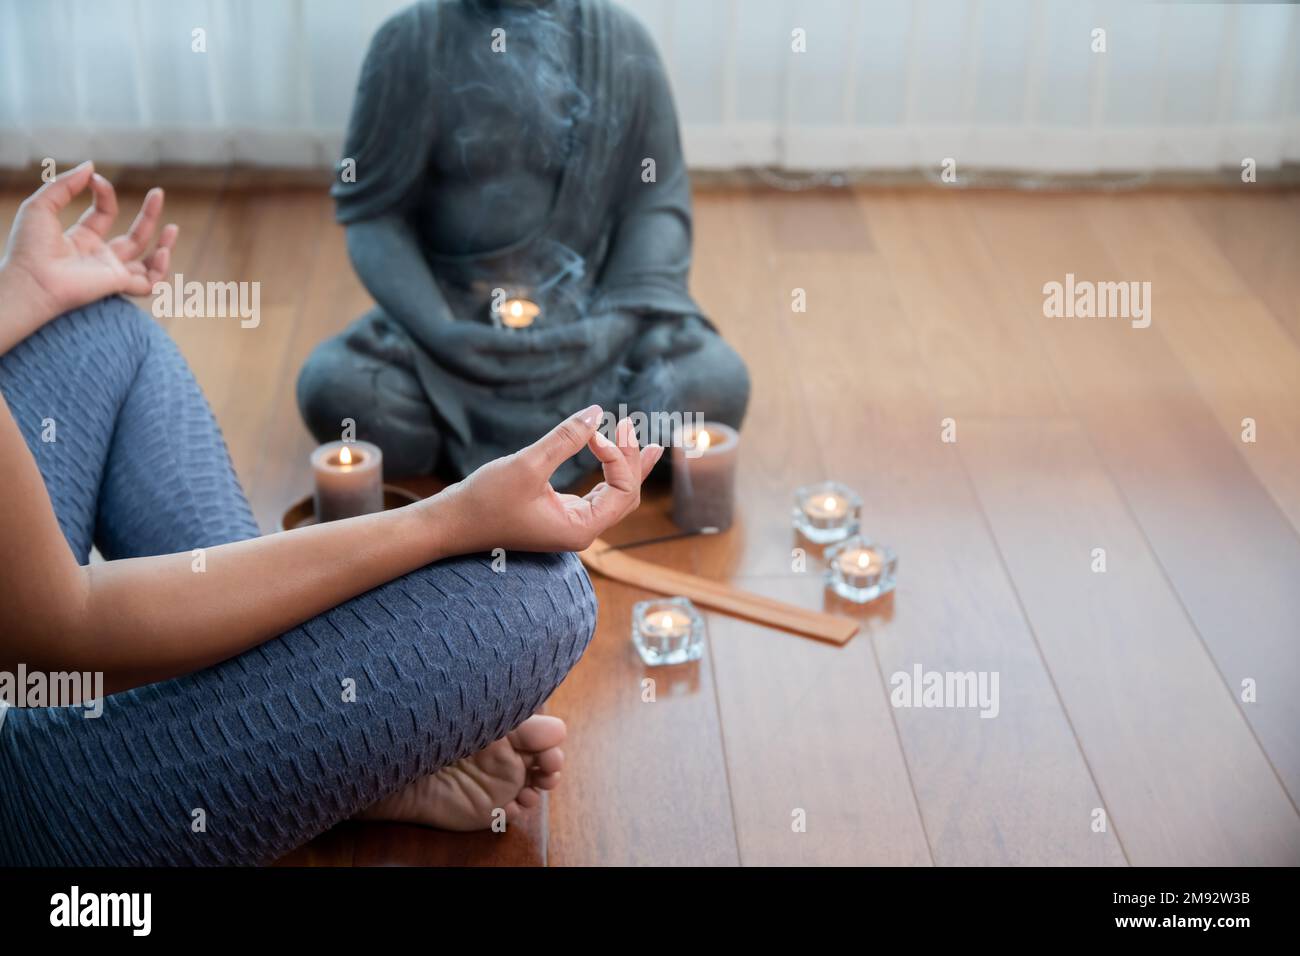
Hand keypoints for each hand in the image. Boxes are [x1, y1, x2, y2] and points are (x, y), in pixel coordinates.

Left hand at [0, 161, 176, 331]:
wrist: (30, 280)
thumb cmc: (28, 247)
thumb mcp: (41, 205)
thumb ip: (64, 185)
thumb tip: (91, 166)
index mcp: (81, 239)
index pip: (105, 214)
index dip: (105, 194)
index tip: (96, 179)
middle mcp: (100, 257)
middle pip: (135, 238)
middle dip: (149, 215)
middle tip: (158, 192)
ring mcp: (111, 272)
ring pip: (148, 264)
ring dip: (164, 246)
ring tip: (173, 227)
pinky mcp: (119, 284)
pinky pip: (149, 283)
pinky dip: (161, 270)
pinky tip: (161, 252)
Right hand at [437, 405, 662, 552]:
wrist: (451, 523)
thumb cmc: (484, 500)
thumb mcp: (527, 465)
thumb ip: (565, 439)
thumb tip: (597, 412)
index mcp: (580, 529)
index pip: (622, 490)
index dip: (617, 456)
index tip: (594, 432)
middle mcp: (581, 531)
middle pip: (624, 494)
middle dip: (632, 460)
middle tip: (633, 425)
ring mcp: (571, 524)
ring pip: (613, 496)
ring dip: (627, 467)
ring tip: (648, 445)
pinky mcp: (559, 514)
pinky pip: (595, 495)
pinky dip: (608, 473)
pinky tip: (615, 456)